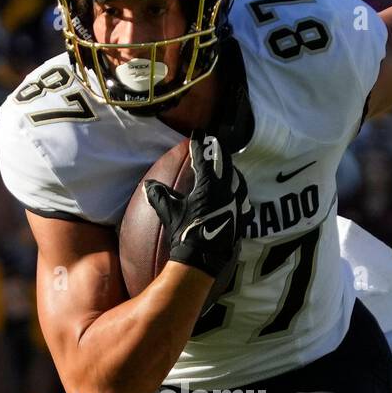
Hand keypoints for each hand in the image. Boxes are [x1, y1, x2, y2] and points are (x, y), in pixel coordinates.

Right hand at [144, 131, 249, 279]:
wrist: (203, 260)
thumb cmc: (186, 234)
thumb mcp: (170, 213)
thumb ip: (159, 196)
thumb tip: (148, 185)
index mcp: (208, 186)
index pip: (203, 159)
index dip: (199, 144)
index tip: (197, 132)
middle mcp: (226, 191)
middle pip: (226, 164)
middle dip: (219, 151)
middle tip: (214, 142)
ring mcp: (237, 205)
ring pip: (238, 180)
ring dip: (232, 170)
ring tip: (228, 167)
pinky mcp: (241, 218)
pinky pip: (244, 200)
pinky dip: (239, 192)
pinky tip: (238, 194)